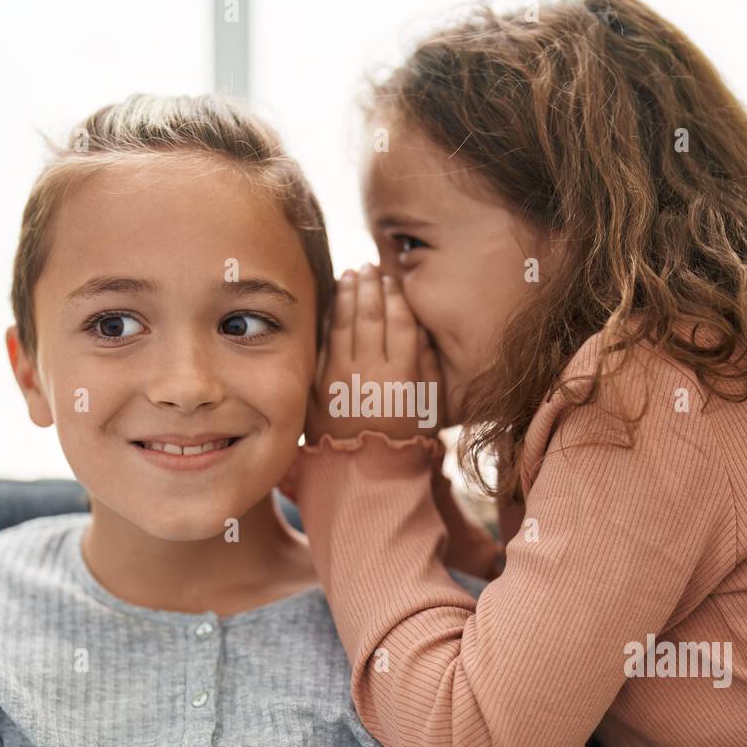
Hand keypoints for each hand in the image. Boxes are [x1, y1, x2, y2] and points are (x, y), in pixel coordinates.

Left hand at [305, 263, 443, 442]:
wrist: (365, 479)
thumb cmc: (406, 445)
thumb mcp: (431, 410)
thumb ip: (428, 369)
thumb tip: (421, 331)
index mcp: (401, 378)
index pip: (400, 323)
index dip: (397, 297)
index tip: (394, 280)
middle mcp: (368, 375)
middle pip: (369, 317)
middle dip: (370, 286)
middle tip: (370, 266)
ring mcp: (338, 381)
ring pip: (341, 326)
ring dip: (346, 295)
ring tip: (350, 275)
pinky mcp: (316, 389)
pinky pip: (321, 345)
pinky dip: (326, 320)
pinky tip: (331, 304)